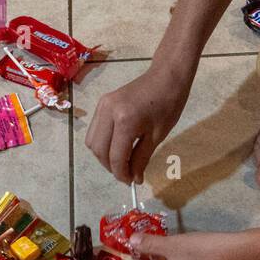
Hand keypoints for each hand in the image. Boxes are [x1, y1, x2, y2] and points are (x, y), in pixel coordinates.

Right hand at [85, 65, 190, 183]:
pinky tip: (117, 147)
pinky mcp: (102, 103)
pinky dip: (103, 143)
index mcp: (125, 121)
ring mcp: (102, 106)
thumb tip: (134, 179)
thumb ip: (141, 160)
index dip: (121, 174)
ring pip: (92, 141)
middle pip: (99, 150)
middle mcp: (108, 112)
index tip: (130, 182)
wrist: (165, 77)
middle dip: (110, 166)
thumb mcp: (156, 137)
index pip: (115, 157)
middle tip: (126, 174)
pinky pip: (95, 130)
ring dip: (104, 156)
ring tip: (121, 161)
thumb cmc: (167, 105)